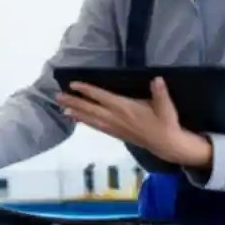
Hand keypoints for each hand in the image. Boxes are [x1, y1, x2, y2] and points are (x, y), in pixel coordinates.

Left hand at [55, 79, 212, 168]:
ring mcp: (115, 128)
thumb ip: (160, 93)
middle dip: (74, 103)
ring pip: (91, 120)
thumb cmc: (166, 123)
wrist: (167, 145)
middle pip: (91, 109)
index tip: (73, 84)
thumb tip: (157, 79)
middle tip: (57, 97)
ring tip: (62, 109)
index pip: (102, 97)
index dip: (87, 90)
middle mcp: (116, 118)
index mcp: (125, 108)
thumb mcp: (166, 107)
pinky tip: (78, 120)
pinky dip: (86, 123)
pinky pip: (97, 127)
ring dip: (76, 114)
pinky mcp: (116, 134)